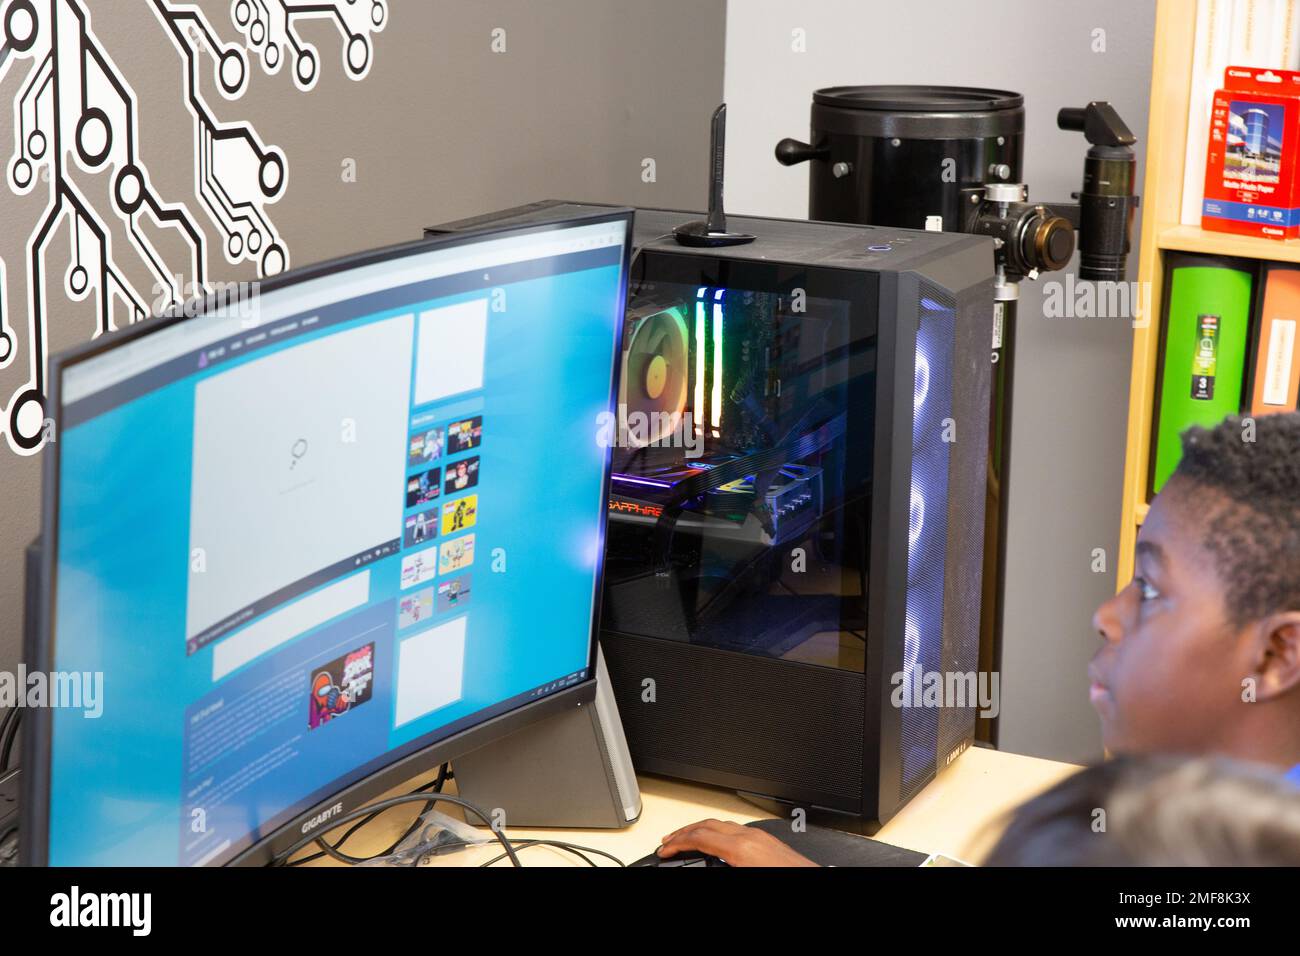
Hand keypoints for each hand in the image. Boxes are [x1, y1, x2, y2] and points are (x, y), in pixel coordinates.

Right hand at [657, 819, 818, 866]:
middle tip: (668, 841)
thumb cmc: (785, 880)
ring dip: (701, 830)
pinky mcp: (769, 840)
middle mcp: (750, 837)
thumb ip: (718, 868)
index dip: (677, 843)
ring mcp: (761, 836)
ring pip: (722, 824)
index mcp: (740, 849)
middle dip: (684, 831)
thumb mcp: (742, 879)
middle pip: (708, 825)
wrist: (814, 882)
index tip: (664, 850)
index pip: (700, 838)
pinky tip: (717, 843)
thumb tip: (702, 866)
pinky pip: (736, 829)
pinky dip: (718, 833)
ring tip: (688, 839)